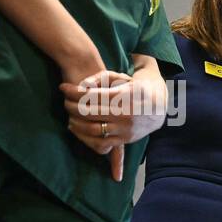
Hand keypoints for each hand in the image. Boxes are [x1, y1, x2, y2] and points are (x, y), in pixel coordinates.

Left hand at [60, 66, 167, 181]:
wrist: (157, 107)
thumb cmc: (133, 88)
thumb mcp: (120, 77)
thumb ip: (100, 77)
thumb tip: (82, 86)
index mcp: (124, 96)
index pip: (90, 95)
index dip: (73, 91)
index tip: (63, 88)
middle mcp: (125, 114)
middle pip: (88, 112)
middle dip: (71, 106)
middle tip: (65, 101)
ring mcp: (125, 129)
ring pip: (92, 129)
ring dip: (75, 123)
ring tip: (70, 116)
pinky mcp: (125, 140)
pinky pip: (100, 143)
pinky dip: (84, 137)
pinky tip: (78, 129)